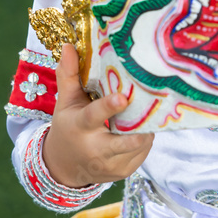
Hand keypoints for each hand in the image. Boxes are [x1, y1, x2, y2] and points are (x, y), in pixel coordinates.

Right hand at [42, 44, 153, 187]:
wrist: (65, 165)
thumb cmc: (68, 126)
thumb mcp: (65, 102)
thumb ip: (68, 75)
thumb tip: (68, 45)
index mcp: (80, 127)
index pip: (94, 116)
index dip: (109, 108)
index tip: (123, 97)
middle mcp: (95, 149)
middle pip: (124, 141)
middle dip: (139, 128)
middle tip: (153, 108)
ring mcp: (111, 164)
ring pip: (139, 146)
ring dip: (146, 131)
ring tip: (149, 114)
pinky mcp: (123, 172)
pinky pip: (143, 154)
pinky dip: (145, 141)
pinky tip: (142, 129)